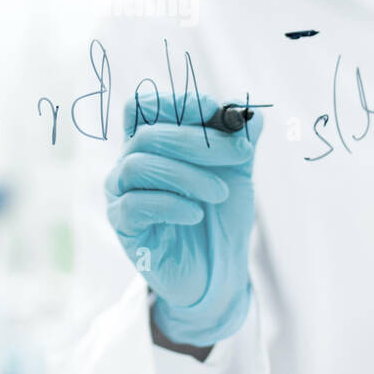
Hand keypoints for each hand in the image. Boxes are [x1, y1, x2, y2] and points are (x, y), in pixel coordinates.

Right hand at [104, 92, 263, 346]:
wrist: (218, 271)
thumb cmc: (221, 216)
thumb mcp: (238, 175)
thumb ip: (241, 142)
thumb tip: (252, 114)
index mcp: (152, 143)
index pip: (145, 106)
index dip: (178, 103)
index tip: (216, 110)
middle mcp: (130, 163)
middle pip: (148, 134)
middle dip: (197, 140)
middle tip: (239, 152)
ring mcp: (122, 194)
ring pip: (139, 166)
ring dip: (186, 174)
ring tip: (220, 192)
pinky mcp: (123, 226)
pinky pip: (135, 205)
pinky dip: (170, 204)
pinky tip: (195, 214)